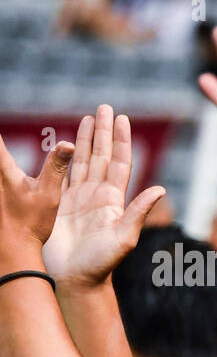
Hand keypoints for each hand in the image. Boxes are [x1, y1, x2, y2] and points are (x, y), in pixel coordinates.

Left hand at [0, 135, 72, 263]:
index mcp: (5, 171)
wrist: (12, 250)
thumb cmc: (31, 224)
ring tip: (5, 162)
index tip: (2, 106)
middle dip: (0, 146)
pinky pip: (0, 184)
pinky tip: (9, 189)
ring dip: (3, 158)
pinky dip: (4, 177)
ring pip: (1, 166)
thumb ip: (57, 167)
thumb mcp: (50, 195)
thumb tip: (69, 144)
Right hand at [42, 105, 165, 289]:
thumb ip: (139, 212)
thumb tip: (161, 189)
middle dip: (104, 132)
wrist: (78, 279)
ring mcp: (80, 198)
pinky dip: (65, 157)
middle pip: (102, 155)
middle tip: (105, 107)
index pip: (120, 163)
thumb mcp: (125, 237)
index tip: (123, 119)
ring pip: (83, 161)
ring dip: (86, 139)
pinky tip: (66, 143)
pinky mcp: (62, 204)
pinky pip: (64, 174)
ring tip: (88, 118)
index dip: (121, 141)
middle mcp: (99, 195)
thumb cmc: (103, 263)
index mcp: (115, 200)